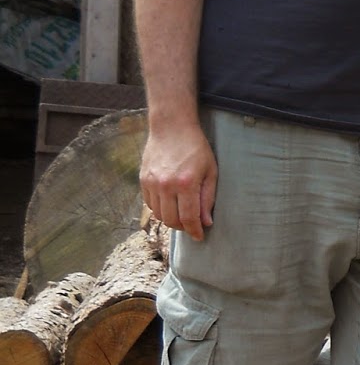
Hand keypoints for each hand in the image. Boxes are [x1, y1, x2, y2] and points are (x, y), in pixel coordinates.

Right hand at [141, 122, 217, 240]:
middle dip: (183, 228)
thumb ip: (207, 198)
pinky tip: (170, 204)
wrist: (171, 127)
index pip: (189, 218)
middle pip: (171, 220)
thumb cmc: (195, 148)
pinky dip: (160, 209)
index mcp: (186, 183)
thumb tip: (206, 222)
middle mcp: (166, 185)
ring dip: (171, 220)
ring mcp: (152, 183)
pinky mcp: (143, 180)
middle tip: (191, 225)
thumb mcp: (210, 171)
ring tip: (181, 215)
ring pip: (159, 215)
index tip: (199, 236)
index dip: (195, 231)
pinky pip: (150, 205)